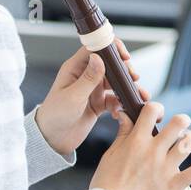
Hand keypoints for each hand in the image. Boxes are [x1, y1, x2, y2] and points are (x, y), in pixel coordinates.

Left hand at [34, 40, 148, 159]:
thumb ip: (88, 78)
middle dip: (125, 70)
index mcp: (75, 68)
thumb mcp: (73, 97)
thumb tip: (99, 58)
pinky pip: (116, 98)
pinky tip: (121, 111)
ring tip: (138, 94)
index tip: (125, 57)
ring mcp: (93, 89)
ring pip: (117, 82)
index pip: (96, 49)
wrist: (52, 140)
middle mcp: (85, 76)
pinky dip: (122, 103)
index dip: (112, 49)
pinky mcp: (99, 103)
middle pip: (111, 64)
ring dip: (128, 87)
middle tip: (134, 78)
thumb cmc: (54, 116)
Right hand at [90, 102, 190, 189]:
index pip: (152, 112)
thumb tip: (126, 115)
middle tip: (182, 123)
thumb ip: (123, 134)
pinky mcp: (174, 185)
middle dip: (181, 120)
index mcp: (136, 141)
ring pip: (189, 143)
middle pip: (177, 124)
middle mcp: (154, 151)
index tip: (157, 115)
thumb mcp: (110, 154)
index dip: (157, 109)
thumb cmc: (105, 184)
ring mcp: (165, 168)